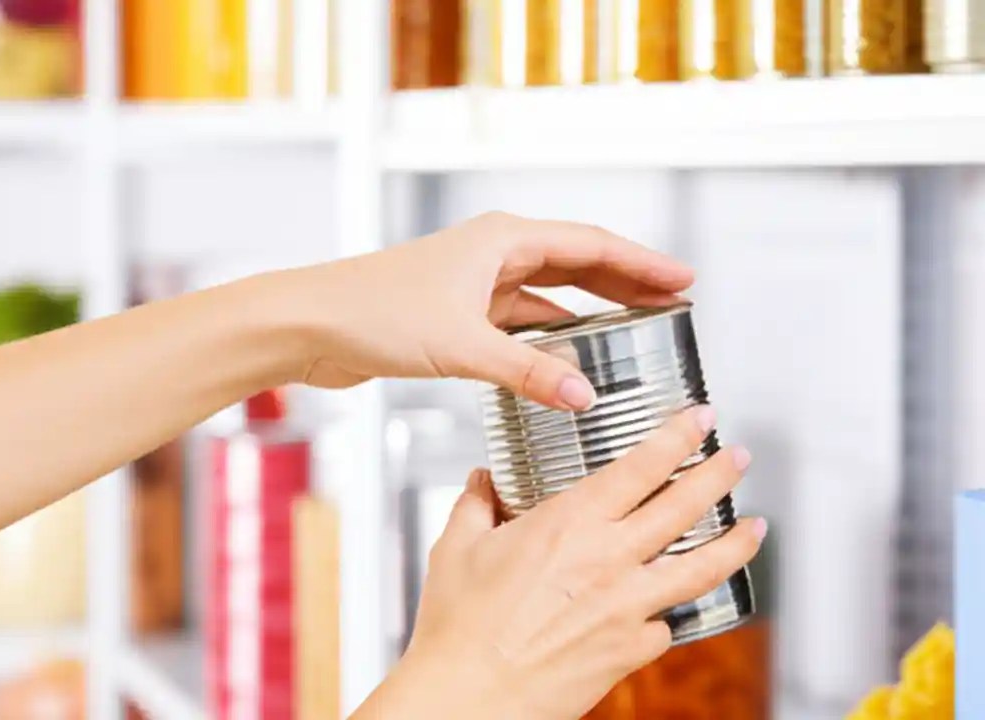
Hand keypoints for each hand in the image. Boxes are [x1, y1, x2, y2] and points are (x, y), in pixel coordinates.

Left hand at [288, 211, 692, 408]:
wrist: (309, 325)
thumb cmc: (373, 314)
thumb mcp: (461, 346)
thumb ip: (527, 372)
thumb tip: (586, 397)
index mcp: (500, 240)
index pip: (590, 246)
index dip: (640, 264)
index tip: (683, 280)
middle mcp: (490, 254)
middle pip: (575, 265)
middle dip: (625, 284)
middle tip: (674, 302)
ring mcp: (472, 285)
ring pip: (547, 296)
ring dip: (589, 313)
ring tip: (635, 331)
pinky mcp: (453, 317)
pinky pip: (517, 324)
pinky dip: (546, 340)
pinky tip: (567, 361)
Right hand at [353, 407, 764, 719]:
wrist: (468, 694)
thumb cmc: (458, 626)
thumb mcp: (455, 547)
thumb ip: (475, 505)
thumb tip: (480, 482)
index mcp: (570, 524)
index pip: (641, 465)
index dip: (679, 436)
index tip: (700, 418)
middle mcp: (609, 560)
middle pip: (685, 506)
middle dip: (719, 474)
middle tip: (739, 457)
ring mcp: (628, 607)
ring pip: (701, 567)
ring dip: (735, 542)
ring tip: (756, 527)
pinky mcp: (631, 650)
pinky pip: (667, 624)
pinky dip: (672, 612)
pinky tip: (672, 606)